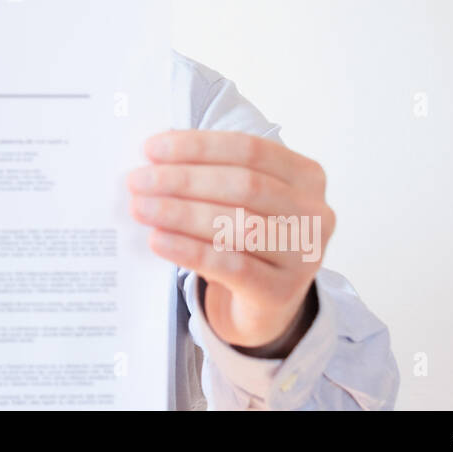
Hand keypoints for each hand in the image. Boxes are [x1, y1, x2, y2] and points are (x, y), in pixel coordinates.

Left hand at [126, 130, 333, 350]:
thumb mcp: (242, 200)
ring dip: (181, 213)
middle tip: (138, 181)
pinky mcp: (282, 292)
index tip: (151, 149)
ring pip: (237, 225)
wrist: (267, 305)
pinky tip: (158, 240)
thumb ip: (212, 174)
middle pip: (243, 185)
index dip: (198, 146)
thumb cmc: (248, 240)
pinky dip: (189, 250)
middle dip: (183, 180)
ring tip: (141, 208)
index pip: (249, 149)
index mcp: (307, 176)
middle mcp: (314, 213)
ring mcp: (304, 255)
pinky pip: (230, 265)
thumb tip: (155, 158)